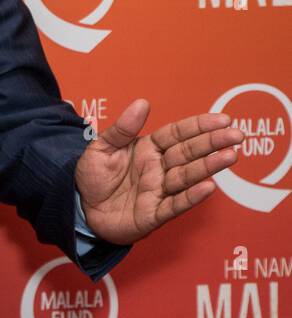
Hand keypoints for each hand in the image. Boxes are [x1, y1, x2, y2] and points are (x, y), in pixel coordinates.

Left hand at [75, 99, 243, 245]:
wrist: (80, 208)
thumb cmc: (93, 177)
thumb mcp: (100, 148)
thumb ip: (121, 129)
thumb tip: (142, 103)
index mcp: (148, 150)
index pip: (178, 135)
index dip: (199, 127)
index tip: (222, 119)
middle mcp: (158, 169)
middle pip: (189, 153)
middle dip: (213, 143)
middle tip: (237, 135)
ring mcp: (158, 191)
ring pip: (187, 177)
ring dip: (209, 167)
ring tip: (230, 156)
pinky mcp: (153, 214)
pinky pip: (175, 205)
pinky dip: (191, 197)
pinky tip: (208, 187)